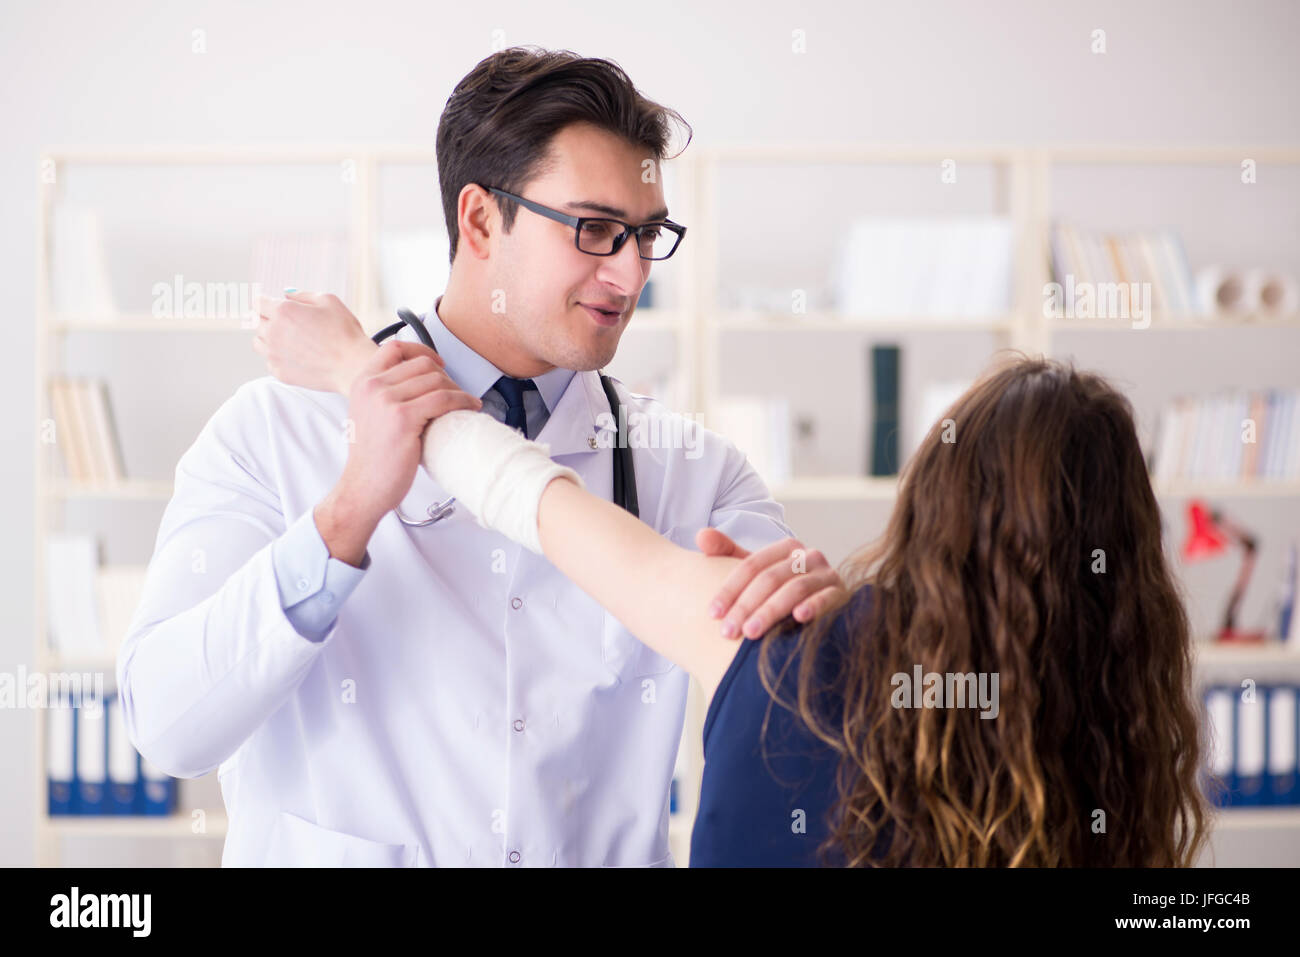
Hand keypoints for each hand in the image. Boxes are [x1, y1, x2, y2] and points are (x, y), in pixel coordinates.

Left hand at [253, 291, 375, 393]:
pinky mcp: (279, 372)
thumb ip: (302, 295)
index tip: (271, 305)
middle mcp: (273, 332)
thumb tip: (286, 294)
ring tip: (289, 340)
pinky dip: (278, 357)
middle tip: (288, 323)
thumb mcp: (328, 301)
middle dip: (268, 319)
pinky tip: (296, 356)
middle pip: (256, 321)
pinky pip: (269, 361)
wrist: (352, 366)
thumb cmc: (344, 332)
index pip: (258, 302)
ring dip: (268, 338)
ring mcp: (274, 354)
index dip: (265, 302)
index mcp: (283, 311)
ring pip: (258, 342)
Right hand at [334, 339, 481, 522]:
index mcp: (362, 382)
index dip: (422, 351)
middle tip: (456, 393)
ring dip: (457, 390)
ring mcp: (386, 401)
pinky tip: (470, 408)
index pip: (395, 348)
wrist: (363, 488)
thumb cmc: (372, 458)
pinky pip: (443, 399)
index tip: (438, 365)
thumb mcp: (369, 414)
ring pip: (436, 380)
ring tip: (465, 402)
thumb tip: (420, 380)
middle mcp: (372, 387)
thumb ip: (385, 393)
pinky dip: (463, 401)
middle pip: (422, 364)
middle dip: (445, 377)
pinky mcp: (403, 418)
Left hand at [697, 529, 845, 639]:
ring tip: (750, 633)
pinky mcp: (842, 593)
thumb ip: (727, 552)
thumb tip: (701, 535)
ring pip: (795, 589)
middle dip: (746, 606)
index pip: (751, 565)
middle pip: (770, 579)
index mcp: (786, 548)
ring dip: (771, 611)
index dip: (729, 589)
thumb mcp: (756, 572)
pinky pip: (827, 598)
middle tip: (727, 631)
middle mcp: (809, 556)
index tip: (712, 614)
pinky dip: (814, 606)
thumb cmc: (782, 591)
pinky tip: (799, 618)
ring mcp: (827, 574)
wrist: (825, 607)